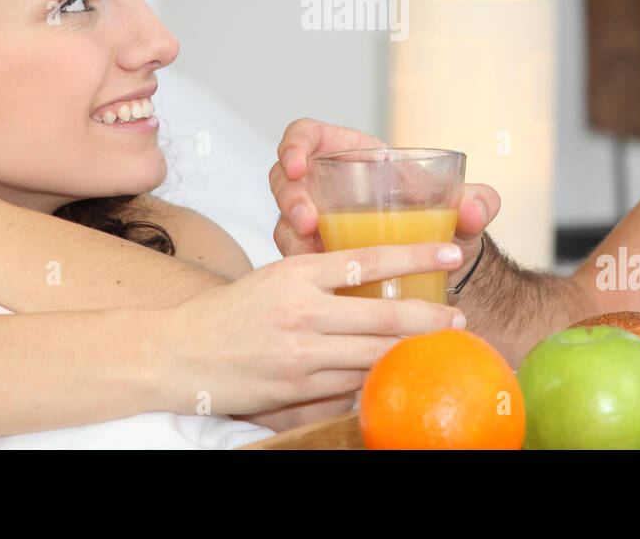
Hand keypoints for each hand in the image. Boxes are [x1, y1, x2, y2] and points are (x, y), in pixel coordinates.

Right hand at [152, 241, 466, 417]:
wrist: (181, 353)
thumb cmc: (231, 311)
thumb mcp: (275, 277)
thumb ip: (321, 278)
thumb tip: (376, 278)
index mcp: (296, 273)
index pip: (368, 259)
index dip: (416, 255)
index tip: (452, 251)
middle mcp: (301, 312)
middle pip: (383, 317)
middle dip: (430, 318)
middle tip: (458, 316)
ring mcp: (300, 355)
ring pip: (373, 356)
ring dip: (412, 352)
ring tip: (440, 346)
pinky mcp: (297, 389)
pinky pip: (351, 384)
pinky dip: (379, 377)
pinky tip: (400, 373)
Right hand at [267, 118, 501, 289]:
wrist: (439, 269)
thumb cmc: (441, 223)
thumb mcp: (461, 209)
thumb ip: (478, 202)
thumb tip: (475, 208)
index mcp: (350, 156)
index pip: (307, 135)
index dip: (295, 144)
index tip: (298, 162)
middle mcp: (326, 187)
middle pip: (285, 180)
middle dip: (290, 197)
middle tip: (306, 220)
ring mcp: (315, 224)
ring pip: (285, 223)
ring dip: (291, 237)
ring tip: (309, 253)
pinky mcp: (315, 260)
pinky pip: (297, 261)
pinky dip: (306, 271)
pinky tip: (321, 285)